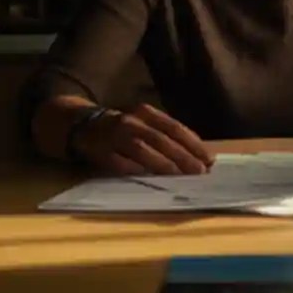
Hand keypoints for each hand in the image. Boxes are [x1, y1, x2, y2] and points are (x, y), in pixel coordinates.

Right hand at [73, 103, 213, 175]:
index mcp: (146, 112)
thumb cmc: (123, 127)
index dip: (193, 144)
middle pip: (161, 139)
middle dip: (183, 156)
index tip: (209, 160)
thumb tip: (198, 156)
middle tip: (200, 172)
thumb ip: (166, 136)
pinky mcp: (101, 151)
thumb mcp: (144, 123)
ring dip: (163, 164)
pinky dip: (135, 171)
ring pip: (143, 150)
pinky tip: (150, 180)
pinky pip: (120, 163)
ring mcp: (115, 136)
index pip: (175, 127)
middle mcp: (132, 121)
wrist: (83, 124)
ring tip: (181, 177)